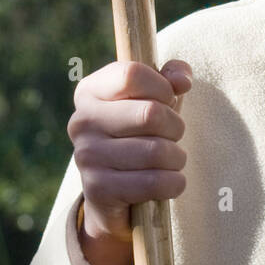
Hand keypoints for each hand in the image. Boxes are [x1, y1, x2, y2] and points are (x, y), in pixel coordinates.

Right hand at [67, 59, 191, 246]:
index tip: (167, 101)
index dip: (162, 88)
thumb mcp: (155, 97)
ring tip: (171, 159)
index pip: (132, 75)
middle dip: (175, 127)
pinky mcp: (97, 189)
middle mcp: (82, 120)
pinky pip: (153, 183)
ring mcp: (86, 156)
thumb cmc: (140, 131)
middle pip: (150, 114)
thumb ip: (172, 76)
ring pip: (156, 151)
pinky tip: (169, 181)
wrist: (114, 188)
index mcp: (91, 90)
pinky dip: (174, 182)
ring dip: (176, 158)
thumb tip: (182, 81)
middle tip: (172, 136)